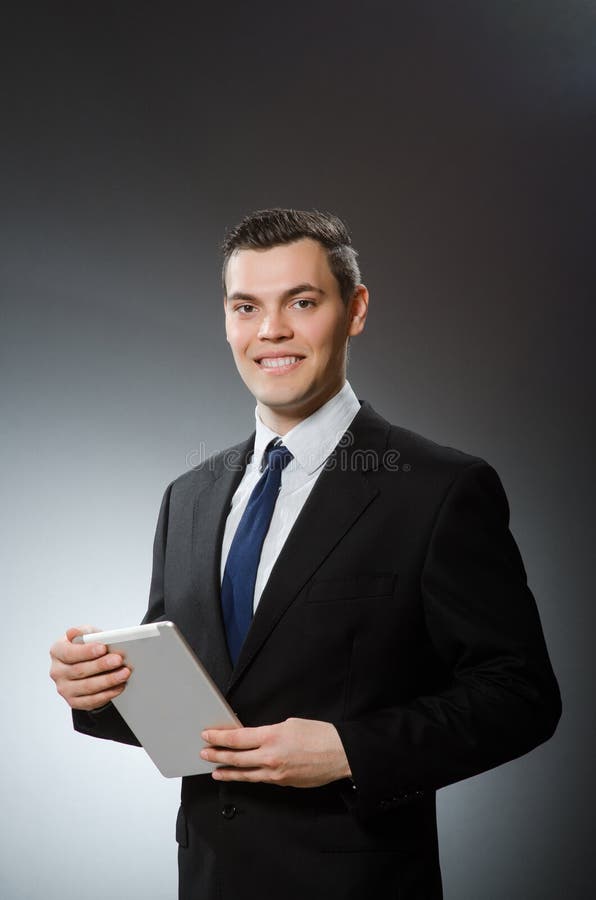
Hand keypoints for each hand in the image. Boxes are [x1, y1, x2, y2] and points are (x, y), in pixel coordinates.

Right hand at [49, 626, 130, 710]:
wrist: (88, 663)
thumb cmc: (87, 646)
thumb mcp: (86, 634)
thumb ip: (83, 632)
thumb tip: (72, 632)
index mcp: (57, 652)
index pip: (69, 653)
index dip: (87, 651)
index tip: (103, 648)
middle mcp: (57, 671)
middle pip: (80, 670)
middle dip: (102, 665)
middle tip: (119, 660)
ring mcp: (64, 688)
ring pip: (87, 687)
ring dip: (108, 680)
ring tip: (124, 673)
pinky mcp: (74, 701)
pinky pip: (92, 700)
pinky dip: (108, 694)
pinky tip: (120, 686)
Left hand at [200, 717, 351, 787]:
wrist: (340, 755)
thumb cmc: (319, 735)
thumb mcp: (290, 723)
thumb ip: (269, 731)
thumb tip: (255, 737)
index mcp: (272, 737)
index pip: (238, 738)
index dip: (220, 737)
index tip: (208, 735)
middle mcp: (271, 757)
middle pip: (236, 758)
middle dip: (217, 755)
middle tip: (204, 753)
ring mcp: (276, 773)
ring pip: (245, 774)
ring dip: (228, 772)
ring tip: (215, 771)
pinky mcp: (283, 783)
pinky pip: (260, 779)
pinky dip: (247, 777)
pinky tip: (241, 775)